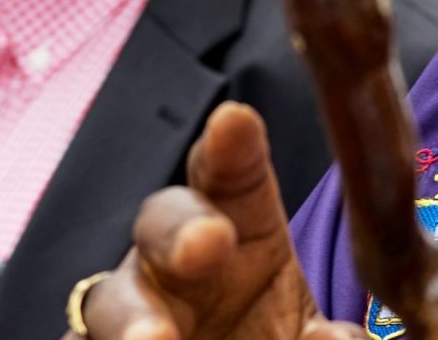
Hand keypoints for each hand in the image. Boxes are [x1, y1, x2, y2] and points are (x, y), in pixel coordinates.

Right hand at [79, 102, 365, 339]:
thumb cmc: (270, 339)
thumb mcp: (310, 338)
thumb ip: (325, 339)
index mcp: (238, 228)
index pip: (233, 174)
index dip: (231, 145)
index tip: (235, 118)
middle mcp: (174, 258)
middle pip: (162, 222)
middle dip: (179, 227)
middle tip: (206, 243)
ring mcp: (131, 309)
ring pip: (111, 298)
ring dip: (131, 317)